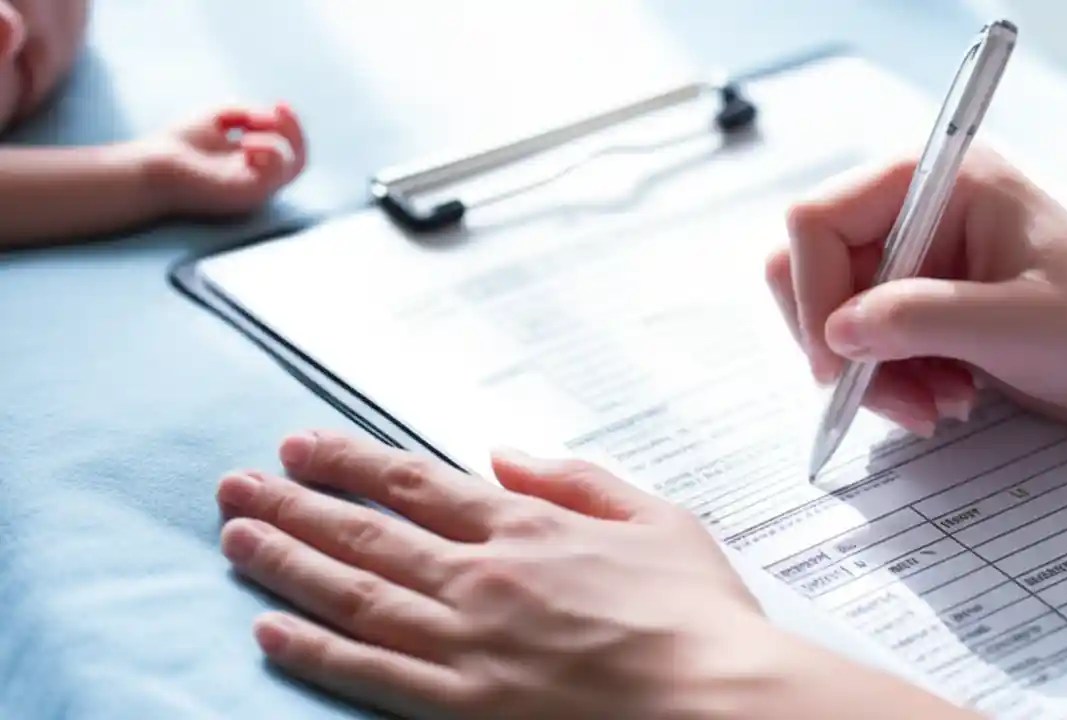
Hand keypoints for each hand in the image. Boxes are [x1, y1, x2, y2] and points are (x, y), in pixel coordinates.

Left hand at [141, 102, 306, 217]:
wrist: (153, 165)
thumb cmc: (180, 143)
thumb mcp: (219, 115)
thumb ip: (248, 112)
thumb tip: (272, 116)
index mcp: (253, 161)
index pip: (288, 146)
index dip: (290, 124)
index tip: (280, 103)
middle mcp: (259, 177)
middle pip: (299, 158)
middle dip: (295, 130)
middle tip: (280, 110)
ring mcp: (257, 188)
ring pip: (295, 165)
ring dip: (280, 138)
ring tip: (249, 130)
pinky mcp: (251, 194)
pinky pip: (278, 173)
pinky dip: (269, 151)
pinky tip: (245, 143)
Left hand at [217, 432, 786, 718]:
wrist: (720, 700)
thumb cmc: (697, 614)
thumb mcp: (654, 515)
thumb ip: (573, 479)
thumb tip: (505, 455)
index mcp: (525, 526)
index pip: (413, 483)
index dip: (349, 462)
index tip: (302, 446)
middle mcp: (482, 577)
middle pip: (365, 533)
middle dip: (294, 504)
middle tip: (237, 485)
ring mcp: (467, 643)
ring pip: (354, 595)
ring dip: (287, 563)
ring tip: (236, 538)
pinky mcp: (466, 707)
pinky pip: (373, 674)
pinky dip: (317, 652)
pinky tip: (272, 632)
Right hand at [767, 147, 1066, 435]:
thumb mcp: (1013, 325)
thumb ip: (917, 320)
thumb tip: (834, 335)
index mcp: (937, 182)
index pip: (819, 221)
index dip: (814, 292)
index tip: (837, 364)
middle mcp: (914, 210)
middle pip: (813, 269)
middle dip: (842, 343)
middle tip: (887, 395)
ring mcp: (914, 257)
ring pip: (834, 316)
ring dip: (872, 374)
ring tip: (936, 405)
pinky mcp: (918, 302)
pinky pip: (863, 343)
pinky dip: (890, 382)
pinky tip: (944, 398)